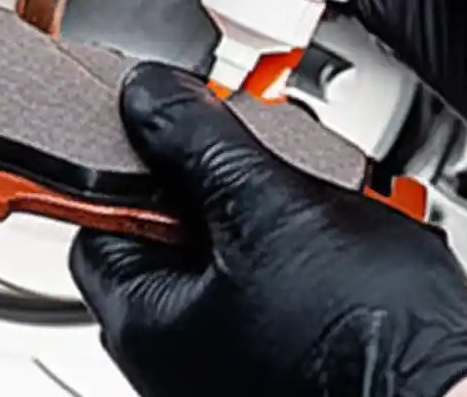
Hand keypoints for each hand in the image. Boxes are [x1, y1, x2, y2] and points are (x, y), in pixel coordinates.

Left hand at [71, 63, 466, 396]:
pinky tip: (340, 240)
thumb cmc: (368, 340)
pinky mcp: (286, 367)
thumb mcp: (266, 206)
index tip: (164, 126)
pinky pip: (272, 291)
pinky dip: (299, 255)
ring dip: (265, 215)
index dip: (129, 163)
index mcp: (145, 328)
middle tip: (256, 158)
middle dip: (214, 185)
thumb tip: (147, 97)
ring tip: (312, 200)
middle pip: (167, 237)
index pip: (98, 222)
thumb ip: (195, 140)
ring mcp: (232, 369)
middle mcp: (179, 361)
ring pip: (228, 260)